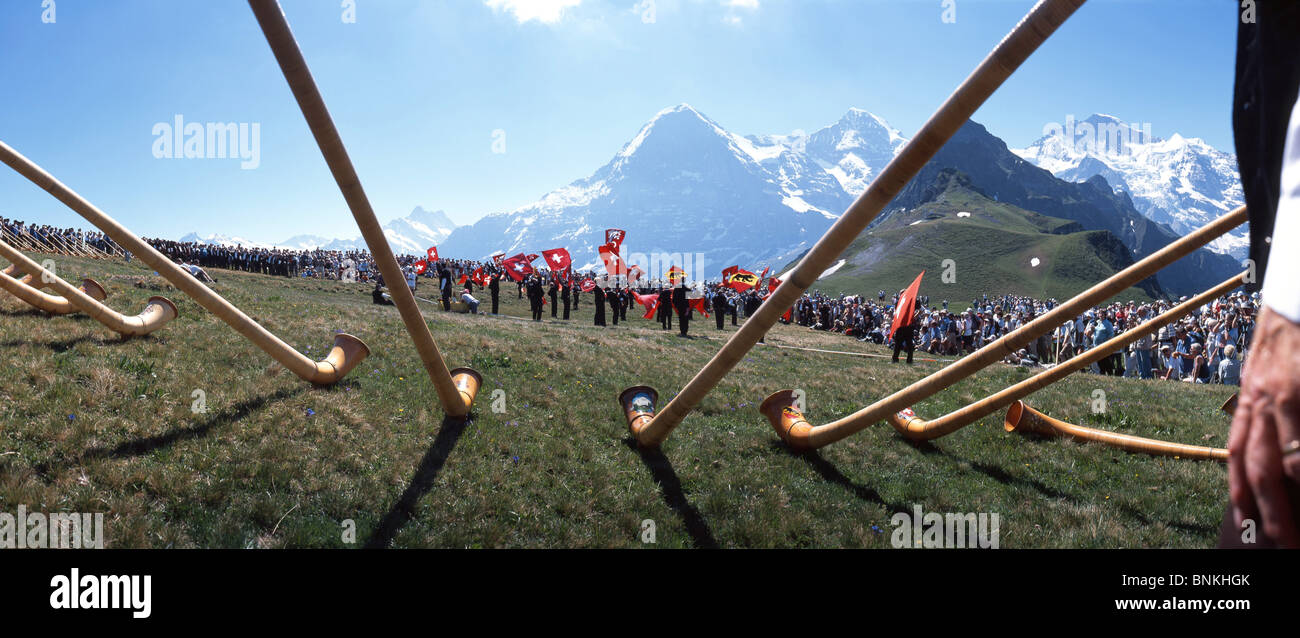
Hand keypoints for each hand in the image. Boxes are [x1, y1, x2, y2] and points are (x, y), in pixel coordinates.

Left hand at [1228, 306, 1299, 545]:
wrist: (1296, 297)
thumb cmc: (1291, 336)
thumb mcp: (1270, 373)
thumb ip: (1268, 405)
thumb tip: (1283, 444)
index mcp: (1250, 398)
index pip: (1237, 453)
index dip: (1240, 489)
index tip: (1247, 520)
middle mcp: (1260, 400)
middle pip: (1258, 469)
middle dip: (1270, 512)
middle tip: (1284, 542)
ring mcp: (1282, 397)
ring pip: (1283, 462)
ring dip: (1294, 501)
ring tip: (1299, 532)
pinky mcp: (1297, 389)